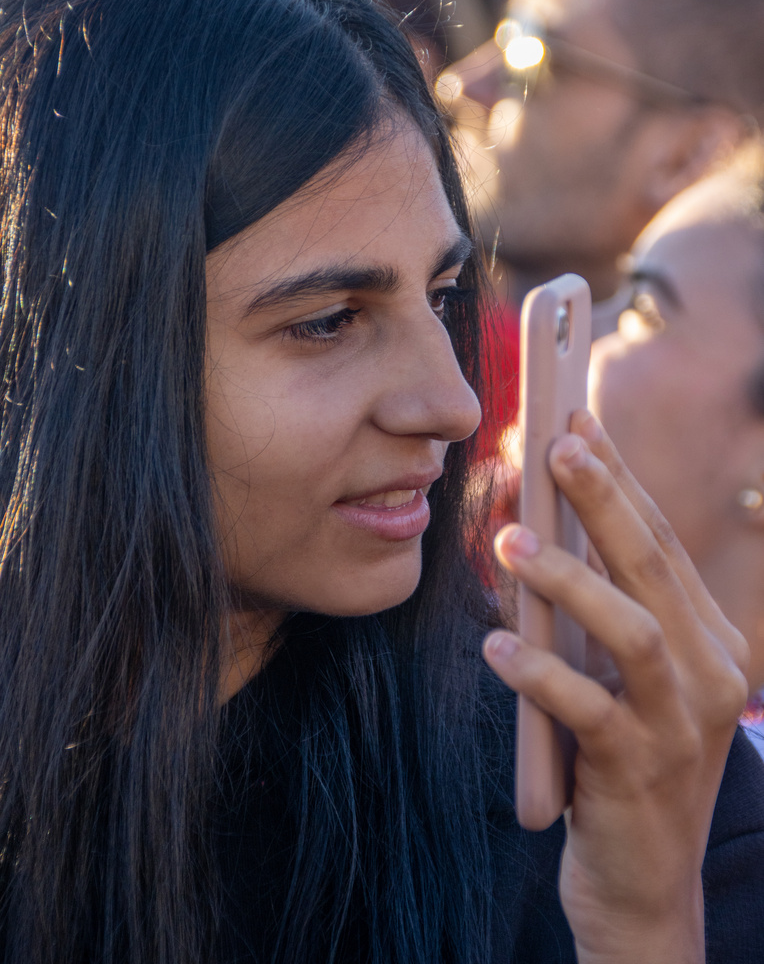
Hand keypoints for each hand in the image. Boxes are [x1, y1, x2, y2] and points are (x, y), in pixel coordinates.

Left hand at [482, 410, 748, 963]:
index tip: (578, 421)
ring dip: (569, 579)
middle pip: (654, 565)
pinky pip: (588, 709)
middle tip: (555, 443)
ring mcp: (680, 723)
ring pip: (632, 629)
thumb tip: (545, 523)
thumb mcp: (619, 674)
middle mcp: (709, 670)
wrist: (644, 883)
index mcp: (705, 635)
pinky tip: (495, 649)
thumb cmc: (619, 757)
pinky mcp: (639, 771)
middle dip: (605, 498)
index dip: (619, 477)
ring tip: (509, 539)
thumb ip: (600, 607)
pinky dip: (539, 674)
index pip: (660, 539)